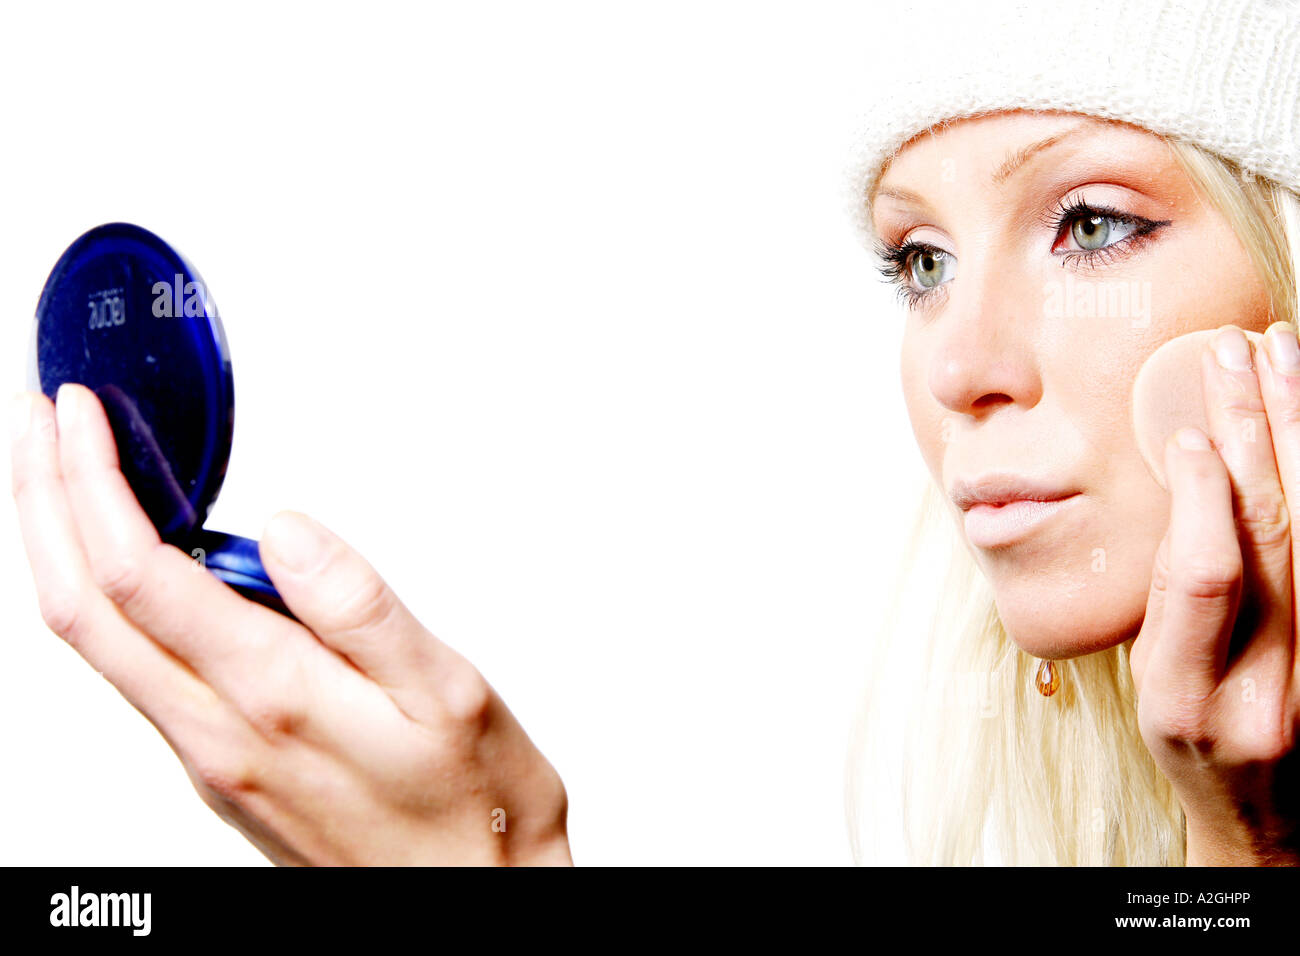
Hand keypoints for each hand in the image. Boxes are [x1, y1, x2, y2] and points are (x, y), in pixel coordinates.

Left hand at [10, 384, 571, 865]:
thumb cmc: (475, 809)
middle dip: (42, 502)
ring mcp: (209, 757)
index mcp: (273, 699)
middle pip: (81, 610)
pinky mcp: (220, 768)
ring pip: (94, 646)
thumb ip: (359, 606)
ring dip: (61, 548)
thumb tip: (285, 527)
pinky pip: (131, 672)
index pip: (140, 575)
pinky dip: (105, 598)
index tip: (82, 414)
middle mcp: (217, 735)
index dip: (94, 483)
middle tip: (36, 421)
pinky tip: (135, 563)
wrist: (470, 903)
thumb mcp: (450, 692)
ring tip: (68, 475)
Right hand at [1131, 322, 1299, 865]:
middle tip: (1234, 354)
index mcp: (1190, 696)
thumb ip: (1170, 598)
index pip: (1206, 572)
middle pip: (1275, 533)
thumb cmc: (1197, 745)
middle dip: (1252, 429)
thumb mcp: (1151, 687)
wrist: (1276, 817)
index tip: (1183, 428)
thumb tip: (1189, 487)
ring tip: (1283, 358)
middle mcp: (1271, 686)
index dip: (1198, 490)